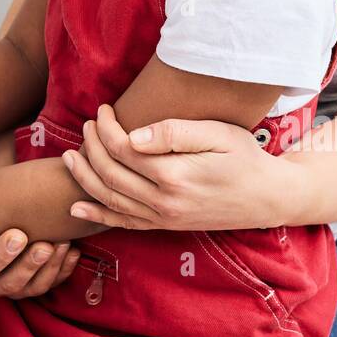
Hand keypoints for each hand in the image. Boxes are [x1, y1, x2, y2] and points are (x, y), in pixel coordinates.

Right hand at [0, 134, 78, 296]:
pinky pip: (54, 283)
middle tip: (45, 244)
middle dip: (29, 263)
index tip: (18, 234)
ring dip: (51, 266)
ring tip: (63, 243)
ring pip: (35, 287)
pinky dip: (64, 268)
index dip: (0, 255)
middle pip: (10, 283)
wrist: (3, 207)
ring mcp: (17, 287)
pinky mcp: (37, 284)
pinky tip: (73, 250)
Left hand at [60, 104, 302, 230]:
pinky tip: (77, 209)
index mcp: (174, 175)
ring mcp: (163, 218)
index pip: (123, 150)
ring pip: (110, 200)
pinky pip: (124, 224)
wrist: (268, 197)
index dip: (106, 128)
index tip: (102, 109)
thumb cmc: (245, 158)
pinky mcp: (166, 226)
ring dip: (84, 178)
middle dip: (91, 147)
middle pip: (110, 174)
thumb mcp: (218, 135)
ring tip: (69, 156)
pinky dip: (97, 217)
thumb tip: (133, 137)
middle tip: (87, 125)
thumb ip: (175, 133)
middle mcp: (164, 202)